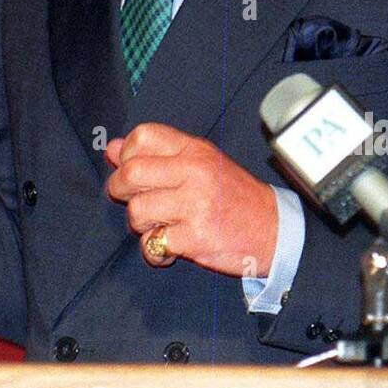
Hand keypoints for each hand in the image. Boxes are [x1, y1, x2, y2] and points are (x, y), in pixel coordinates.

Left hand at [104, 123, 278, 278]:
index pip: (142, 136)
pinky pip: (152, 244)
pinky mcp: (196, 237)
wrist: (274, 230)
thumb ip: (158, 155)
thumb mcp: (200, 163)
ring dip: (141, 225)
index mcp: (194, 150)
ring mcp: (195, 205)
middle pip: (130, 173)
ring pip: (137, 211)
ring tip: (159, 225)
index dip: (127, 154)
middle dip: (120, 190)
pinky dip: (155, 250)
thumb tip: (112, 148)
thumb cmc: (234, 195)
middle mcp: (194, 173)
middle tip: (135, 200)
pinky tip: (169, 246)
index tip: (134, 170)